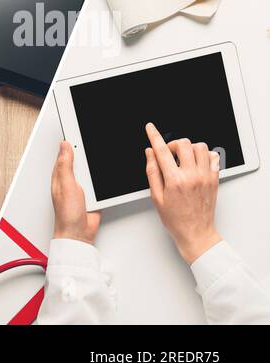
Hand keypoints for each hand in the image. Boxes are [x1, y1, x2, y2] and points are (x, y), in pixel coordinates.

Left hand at [51, 141, 100, 243]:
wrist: (79, 233)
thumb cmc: (67, 214)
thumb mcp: (66, 185)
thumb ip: (65, 166)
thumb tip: (64, 145)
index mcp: (60, 175)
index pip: (65, 152)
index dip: (71, 140)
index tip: (79, 126)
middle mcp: (70, 178)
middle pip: (81, 157)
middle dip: (88, 148)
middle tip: (95, 135)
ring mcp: (82, 185)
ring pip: (92, 168)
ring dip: (97, 164)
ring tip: (104, 150)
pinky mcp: (92, 193)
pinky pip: (99, 181)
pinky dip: (103, 177)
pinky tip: (107, 173)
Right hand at [144, 122, 221, 263]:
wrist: (195, 232)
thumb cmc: (175, 218)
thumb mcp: (156, 197)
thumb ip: (152, 172)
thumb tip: (150, 154)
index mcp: (174, 180)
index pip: (162, 151)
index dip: (154, 136)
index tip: (150, 128)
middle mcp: (192, 175)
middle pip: (184, 144)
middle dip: (173, 143)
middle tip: (168, 152)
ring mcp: (205, 176)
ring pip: (200, 147)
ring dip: (189, 147)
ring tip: (183, 157)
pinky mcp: (214, 178)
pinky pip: (214, 156)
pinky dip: (204, 154)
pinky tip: (196, 162)